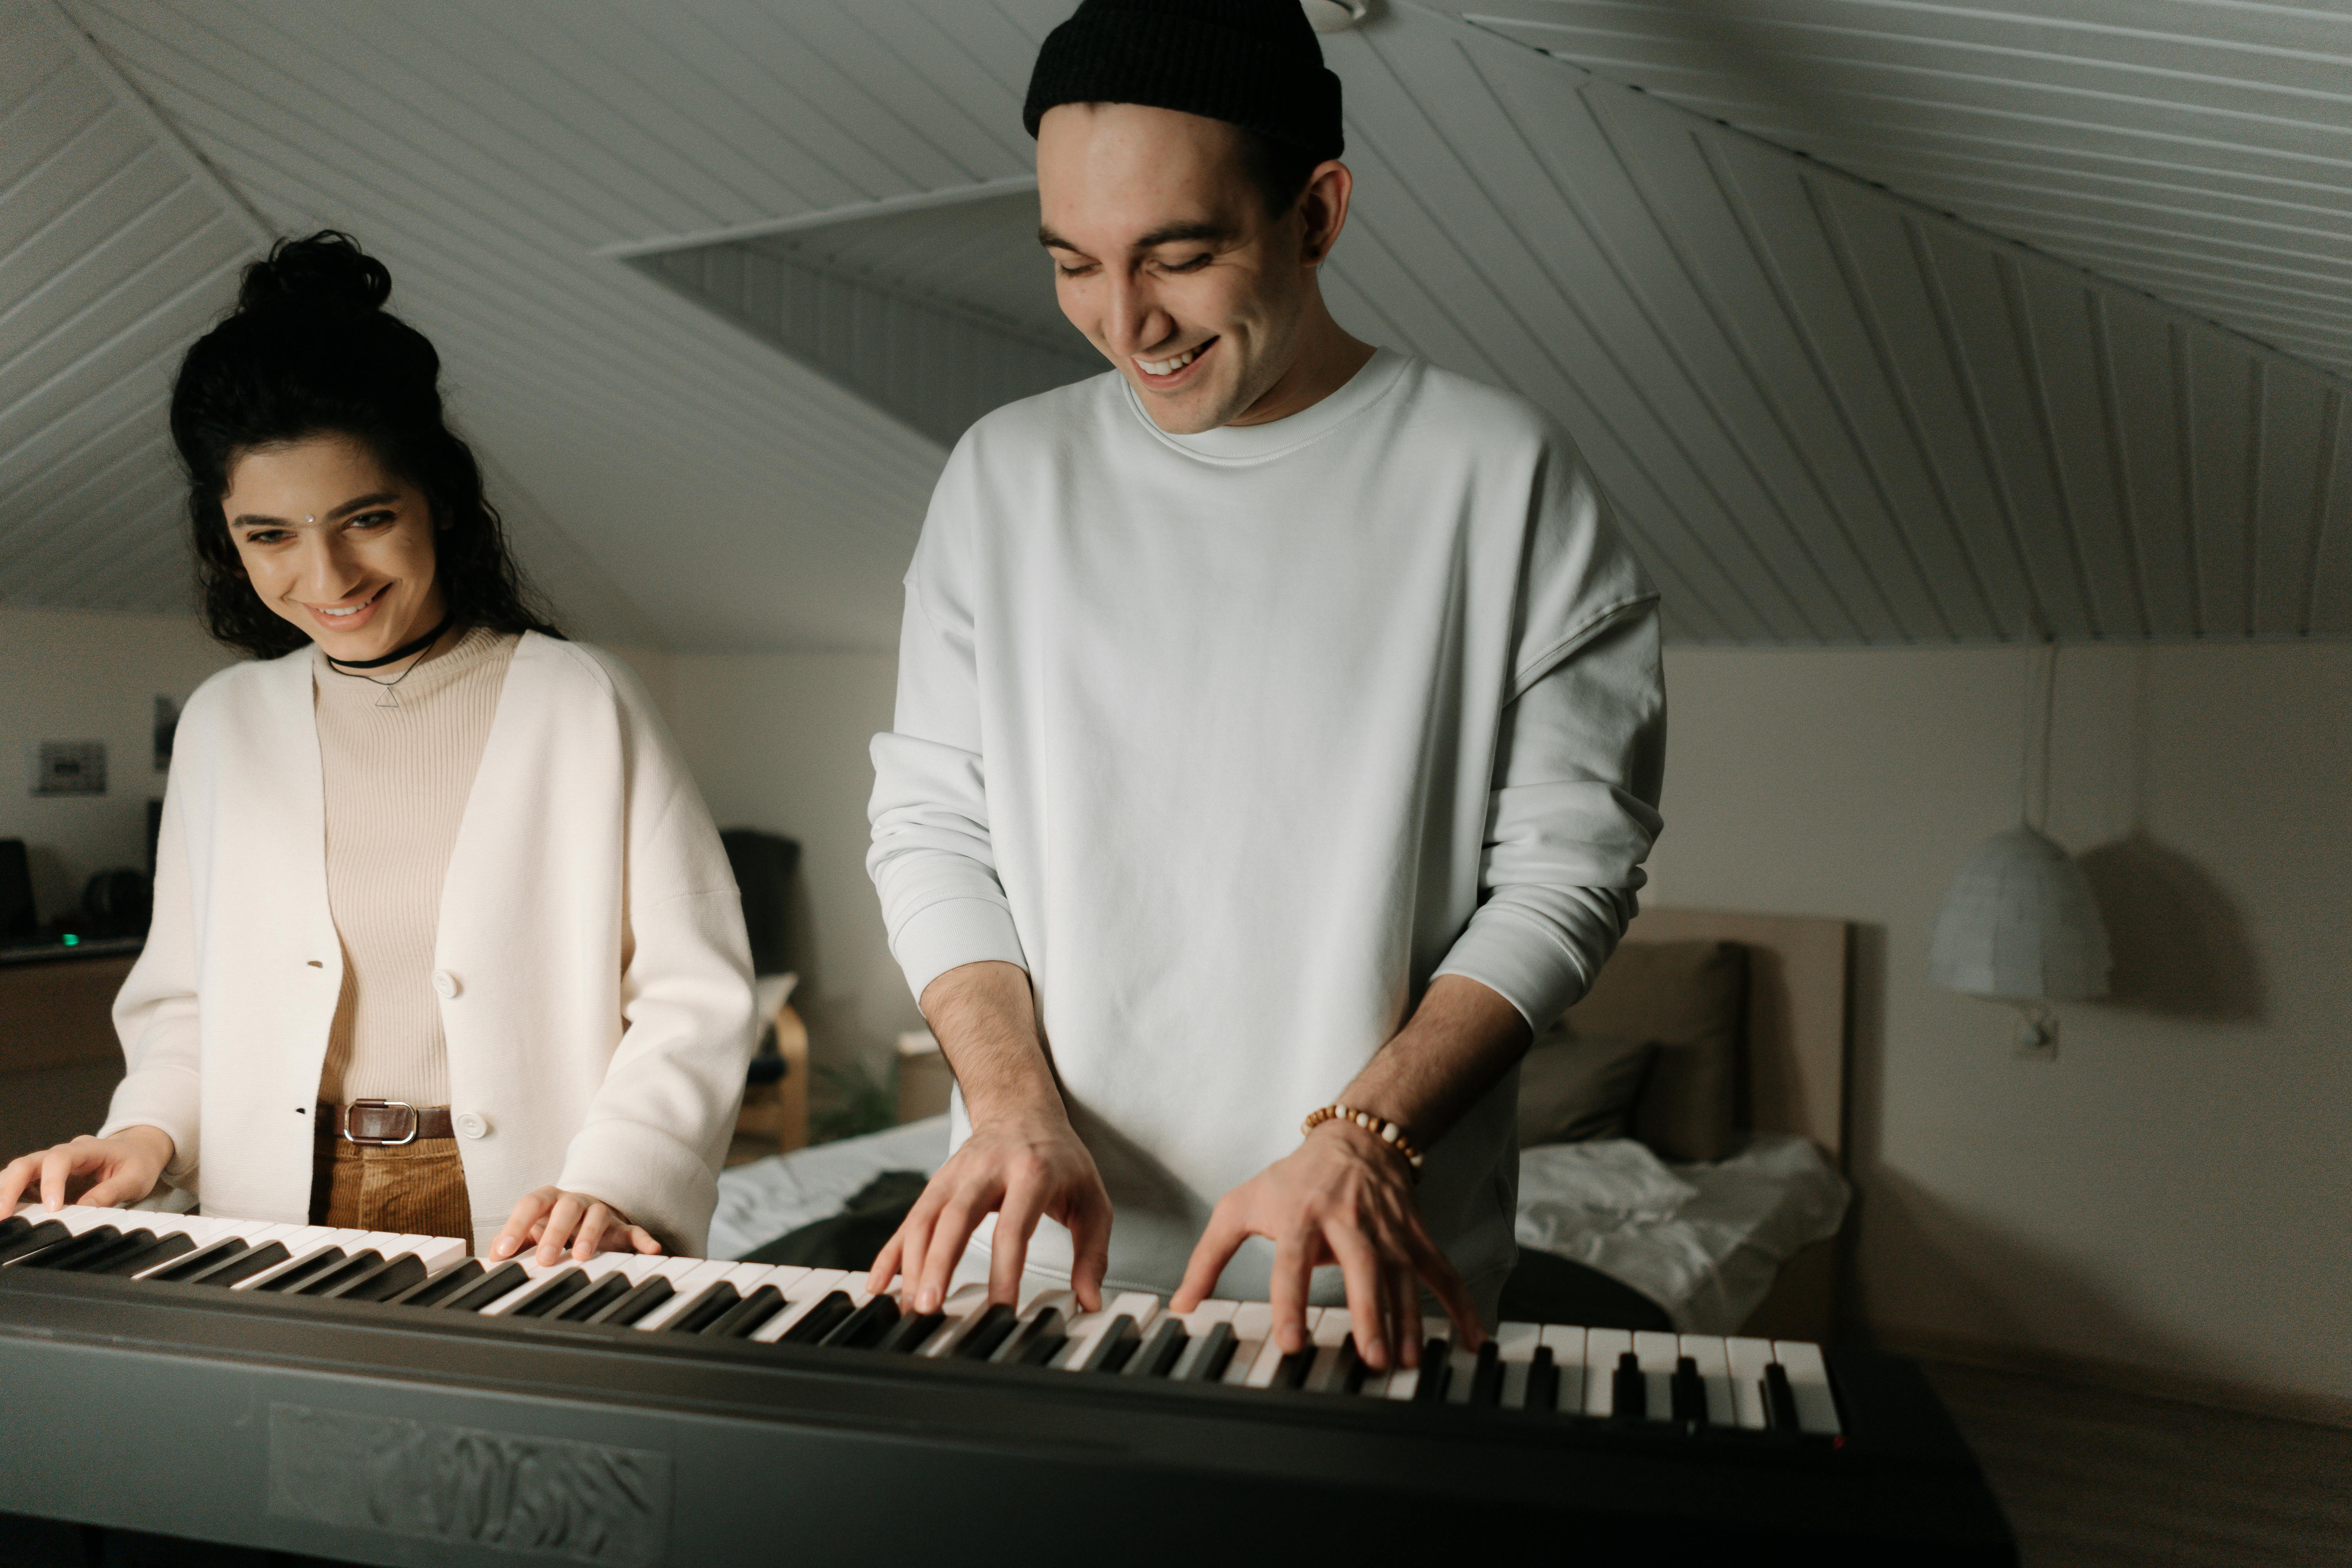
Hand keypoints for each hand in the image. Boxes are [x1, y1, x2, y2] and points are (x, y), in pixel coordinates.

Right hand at [0, 1126, 172, 1213]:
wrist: (138, 1151)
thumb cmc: (137, 1162)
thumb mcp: (136, 1178)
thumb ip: (112, 1191)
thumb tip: (86, 1208)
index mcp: (86, 1149)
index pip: (60, 1159)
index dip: (51, 1181)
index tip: (52, 1208)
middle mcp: (62, 1154)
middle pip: (27, 1163)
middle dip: (11, 1187)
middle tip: (4, 1215)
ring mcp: (50, 1167)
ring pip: (18, 1173)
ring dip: (4, 1192)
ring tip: (0, 1217)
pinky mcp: (45, 1180)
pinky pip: (21, 1185)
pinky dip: (9, 1197)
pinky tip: (5, 1213)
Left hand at [489, 1187, 662, 1264]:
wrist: (588, 1213)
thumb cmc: (554, 1225)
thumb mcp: (531, 1231)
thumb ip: (511, 1241)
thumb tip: (490, 1255)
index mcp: (548, 1201)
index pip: (530, 1204)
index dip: (515, 1226)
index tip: (503, 1251)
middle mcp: (574, 1202)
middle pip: (565, 1208)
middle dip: (555, 1233)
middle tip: (546, 1259)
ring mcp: (600, 1212)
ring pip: (597, 1216)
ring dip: (589, 1235)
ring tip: (582, 1256)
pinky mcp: (622, 1227)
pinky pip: (635, 1231)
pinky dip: (644, 1240)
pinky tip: (651, 1250)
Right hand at [865, 1103, 1112, 1314]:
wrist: (1022, 1108)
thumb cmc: (1060, 1160)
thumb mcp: (1092, 1199)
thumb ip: (1093, 1252)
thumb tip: (1089, 1301)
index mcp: (1031, 1173)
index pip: (1014, 1226)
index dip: (1005, 1270)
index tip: (1001, 1310)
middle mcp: (987, 1170)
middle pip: (956, 1217)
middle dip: (939, 1263)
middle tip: (930, 1308)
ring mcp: (955, 1175)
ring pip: (925, 1218)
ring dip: (912, 1263)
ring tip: (909, 1308)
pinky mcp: (935, 1184)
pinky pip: (908, 1221)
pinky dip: (891, 1253)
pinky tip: (879, 1285)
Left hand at [1170, 1119, 1481, 1372]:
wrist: (1355, 1138)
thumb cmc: (1291, 1179)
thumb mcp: (1240, 1207)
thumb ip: (1209, 1258)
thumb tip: (1181, 1305)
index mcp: (1300, 1216)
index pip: (1292, 1263)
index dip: (1291, 1302)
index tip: (1292, 1342)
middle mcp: (1348, 1222)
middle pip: (1361, 1269)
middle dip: (1369, 1315)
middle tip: (1372, 1358)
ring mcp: (1388, 1230)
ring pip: (1402, 1277)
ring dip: (1408, 1321)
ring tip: (1405, 1360)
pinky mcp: (1415, 1236)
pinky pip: (1442, 1273)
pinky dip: (1462, 1306)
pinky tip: (1471, 1340)